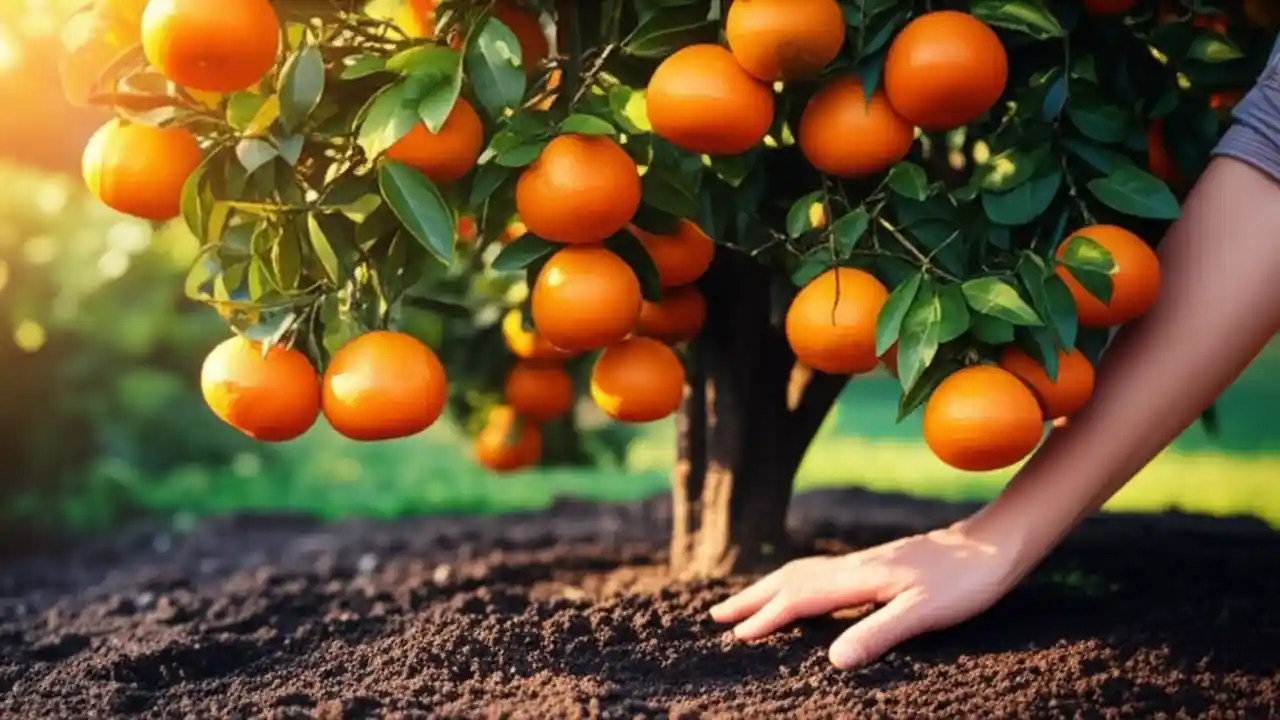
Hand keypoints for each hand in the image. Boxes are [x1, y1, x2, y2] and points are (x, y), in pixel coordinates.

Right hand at [709, 519, 1024, 668]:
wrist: (994, 545)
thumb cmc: (966, 581)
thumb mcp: (926, 612)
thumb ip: (880, 632)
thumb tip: (833, 660)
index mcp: (859, 577)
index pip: (801, 599)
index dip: (767, 617)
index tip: (736, 635)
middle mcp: (854, 566)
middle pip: (791, 580)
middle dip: (752, 598)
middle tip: (715, 616)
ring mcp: (863, 562)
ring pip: (803, 572)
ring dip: (769, 587)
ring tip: (744, 603)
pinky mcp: (876, 564)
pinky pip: (819, 572)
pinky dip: (794, 582)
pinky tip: (802, 590)